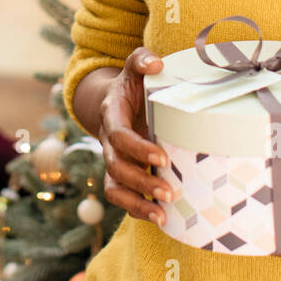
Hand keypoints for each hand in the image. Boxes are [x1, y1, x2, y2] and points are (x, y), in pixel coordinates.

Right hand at [97, 47, 173, 225]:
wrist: (113, 103)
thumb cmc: (131, 86)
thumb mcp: (133, 68)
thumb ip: (141, 60)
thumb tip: (156, 64)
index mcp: (112, 117)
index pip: (119, 136)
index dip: (137, 149)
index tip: (163, 159)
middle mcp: (109, 143)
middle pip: (117, 168)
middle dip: (141, 182)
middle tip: (171, 192)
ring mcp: (114, 161)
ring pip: (115, 189)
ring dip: (137, 205)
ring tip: (163, 217)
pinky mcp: (122, 175)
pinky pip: (122, 198)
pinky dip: (138, 210)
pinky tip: (162, 219)